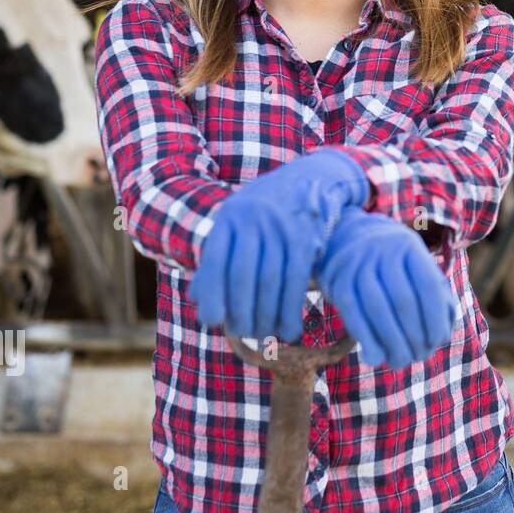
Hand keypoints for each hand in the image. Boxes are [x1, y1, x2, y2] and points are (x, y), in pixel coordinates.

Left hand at [188, 148, 369, 341]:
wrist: (316, 177)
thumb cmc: (271, 208)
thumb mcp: (240, 221)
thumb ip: (219, 256)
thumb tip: (197, 298)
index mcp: (231, 216)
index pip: (216, 260)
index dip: (213, 294)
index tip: (213, 322)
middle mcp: (254, 218)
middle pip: (243, 274)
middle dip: (242, 310)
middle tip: (244, 333)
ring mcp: (282, 225)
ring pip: (270, 280)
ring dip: (267, 315)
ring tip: (265, 335)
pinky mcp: (307, 235)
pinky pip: (296, 279)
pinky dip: (291, 308)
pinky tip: (290, 327)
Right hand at [317, 206, 456, 370]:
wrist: (344, 239)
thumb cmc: (392, 265)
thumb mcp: (416, 268)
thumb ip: (435, 297)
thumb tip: (442, 335)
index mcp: (410, 246)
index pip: (429, 286)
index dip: (436, 319)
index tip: (438, 342)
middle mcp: (383, 250)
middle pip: (404, 301)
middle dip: (414, 336)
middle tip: (419, 357)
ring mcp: (358, 263)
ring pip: (378, 309)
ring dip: (392, 342)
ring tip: (400, 361)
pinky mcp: (336, 279)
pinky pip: (353, 313)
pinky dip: (366, 339)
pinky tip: (376, 358)